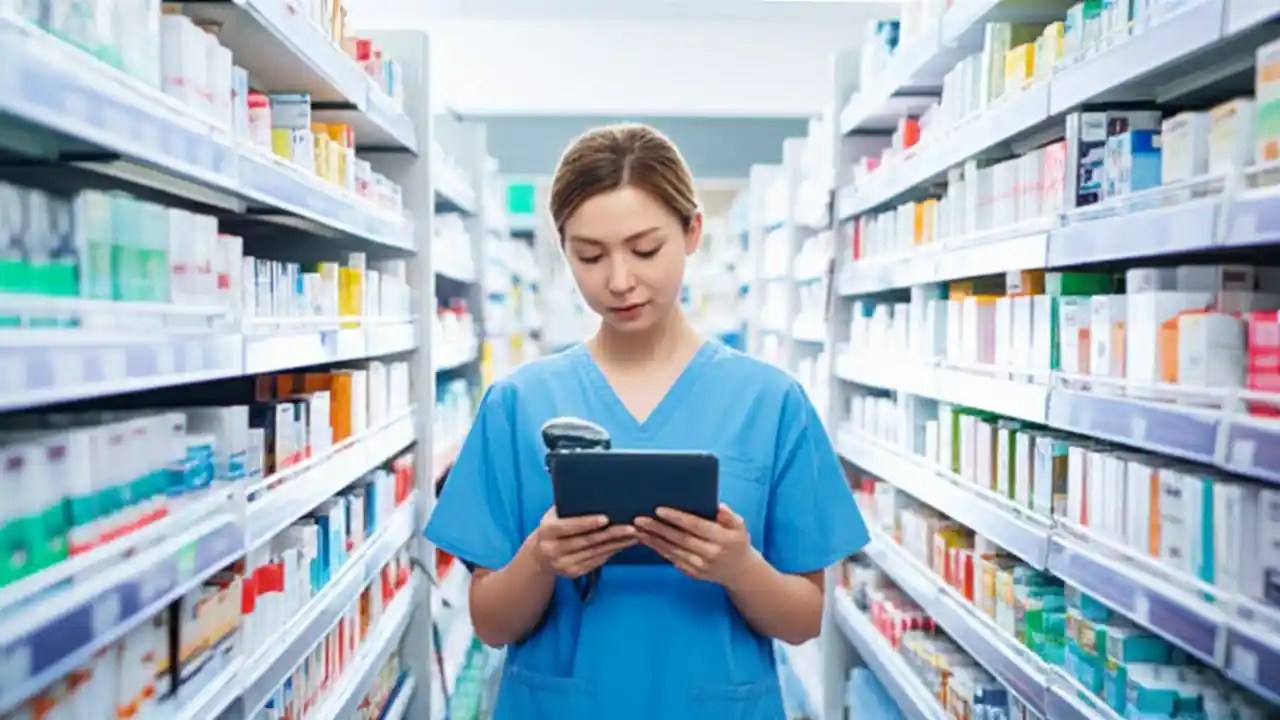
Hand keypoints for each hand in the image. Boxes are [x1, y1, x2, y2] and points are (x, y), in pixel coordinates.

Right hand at [532, 509, 637, 578]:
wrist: (539, 555)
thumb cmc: (552, 526)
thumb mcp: (553, 514)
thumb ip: (569, 507)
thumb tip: (593, 492)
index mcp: (547, 530)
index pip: (569, 526)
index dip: (587, 522)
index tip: (606, 518)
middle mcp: (553, 550)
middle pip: (587, 541)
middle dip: (611, 534)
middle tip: (631, 527)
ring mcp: (563, 564)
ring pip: (595, 553)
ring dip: (617, 544)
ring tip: (634, 534)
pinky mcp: (574, 573)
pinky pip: (597, 561)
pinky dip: (612, 551)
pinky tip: (625, 544)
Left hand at [635, 504, 755, 586]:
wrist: (739, 571)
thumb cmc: (736, 541)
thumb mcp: (740, 526)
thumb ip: (729, 516)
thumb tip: (718, 507)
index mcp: (723, 539)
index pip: (696, 526)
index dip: (677, 518)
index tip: (659, 510)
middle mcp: (711, 554)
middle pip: (680, 539)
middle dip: (658, 529)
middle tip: (639, 519)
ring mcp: (701, 567)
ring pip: (673, 552)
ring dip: (653, 541)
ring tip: (637, 529)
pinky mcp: (693, 574)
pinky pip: (673, 560)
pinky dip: (659, 550)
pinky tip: (647, 541)